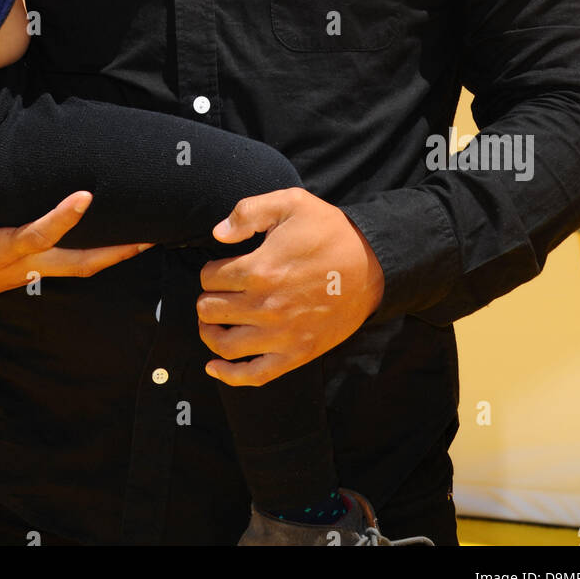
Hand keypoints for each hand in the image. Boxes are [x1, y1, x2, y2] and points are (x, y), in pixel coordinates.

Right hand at [0, 176, 151, 302]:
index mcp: (2, 250)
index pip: (38, 235)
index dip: (63, 218)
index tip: (86, 195)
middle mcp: (27, 264)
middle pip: (79, 264)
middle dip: (115, 252)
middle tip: (150, 235)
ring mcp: (36, 269)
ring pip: (83, 267)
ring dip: (116, 255)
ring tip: (150, 237)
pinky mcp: (38, 268)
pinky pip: (76, 264)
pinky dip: (100, 254)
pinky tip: (119, 239)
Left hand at [196, 187, 383, 386]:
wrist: (372, 265)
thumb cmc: (330, 231)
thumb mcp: (291, 203)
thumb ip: (249, 212)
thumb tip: (217, 234)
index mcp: (259, 269)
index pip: (209, 277)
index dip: (210, 270)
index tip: (220, 268)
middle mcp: (265, 306)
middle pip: (210, 310)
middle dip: (207, 299)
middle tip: (216, 293)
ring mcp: (280, 334)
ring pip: (224, 344)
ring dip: (209, 333)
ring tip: (211, 323)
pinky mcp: (297, 354)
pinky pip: (253, 375)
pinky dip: (228, 375)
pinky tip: (214, 367)